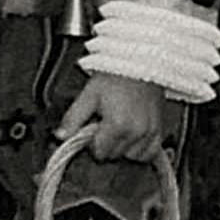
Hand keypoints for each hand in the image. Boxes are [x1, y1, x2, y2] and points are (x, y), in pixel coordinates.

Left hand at [58, 72, 183, 163]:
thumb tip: (60, 136)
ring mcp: (150, 132)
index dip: (92, 142)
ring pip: (132, 157)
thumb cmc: (115, 76)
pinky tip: (133, 136)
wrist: (140, 62)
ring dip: (124, 147)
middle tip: (105, 124)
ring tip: (120, 127)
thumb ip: (73, 117)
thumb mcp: (89, 94)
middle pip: (115, 155)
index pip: (100, 152)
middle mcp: (137, 131)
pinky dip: (141, 149)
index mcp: (118, 125)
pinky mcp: (159, 129)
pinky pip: (150, 153)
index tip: (93, 128)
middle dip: (107, 144)